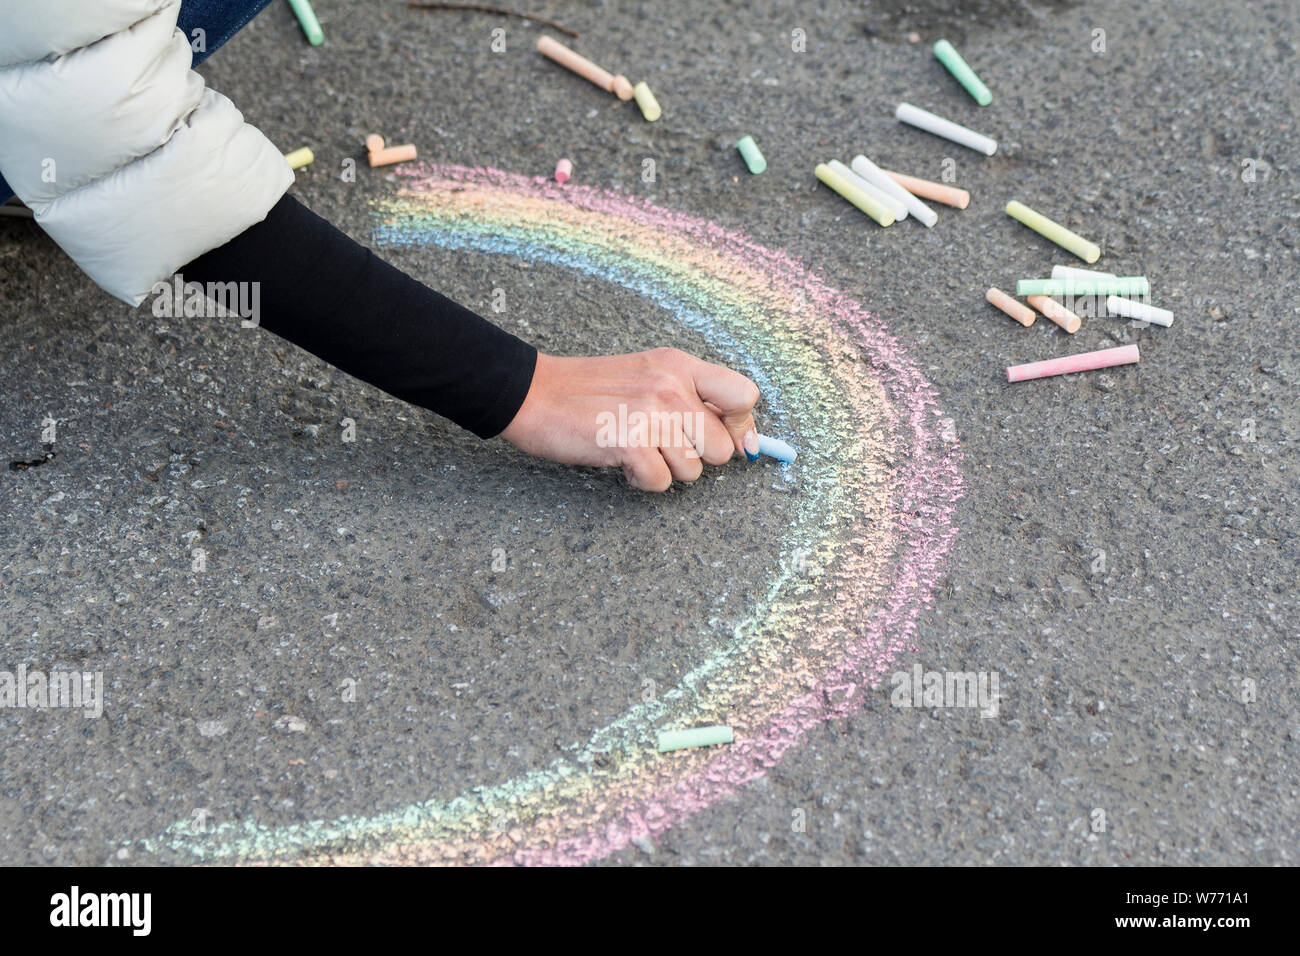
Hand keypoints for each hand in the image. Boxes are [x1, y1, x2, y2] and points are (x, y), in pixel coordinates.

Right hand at [500, 348, 761, 491]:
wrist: (533, 394)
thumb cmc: (590, 392)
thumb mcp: (649, 376)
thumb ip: (695, 399)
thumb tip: (746, 442)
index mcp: (679, 365)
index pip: (745, 396)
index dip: (738, 425)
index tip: (718, 436)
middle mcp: (671, 386)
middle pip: (722, 448)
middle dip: (694, 456)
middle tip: (659, 442)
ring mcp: (651, 414)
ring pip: (693, 471)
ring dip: (664, 468)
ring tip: (634, 446)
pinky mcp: (630, 443)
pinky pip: (661, 483)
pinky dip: (640, 479)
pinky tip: (620, 458)